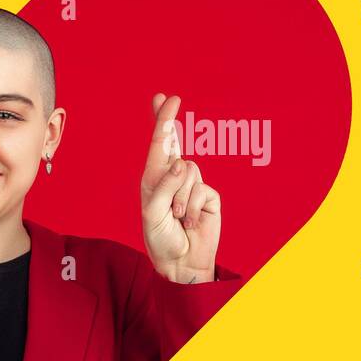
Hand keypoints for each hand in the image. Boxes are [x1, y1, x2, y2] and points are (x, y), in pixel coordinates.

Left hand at [140, 93, 220, 282]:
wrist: (182, 262)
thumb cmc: (161, 239)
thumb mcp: (152, 214)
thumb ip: (164, 187)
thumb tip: (181, 161)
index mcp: (153, 179)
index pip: (159, 145)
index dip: (162, 121)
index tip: (164, 99)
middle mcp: (172, 177)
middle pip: (176, 142)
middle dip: (170, 121)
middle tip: (171, 98)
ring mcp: (191, 185)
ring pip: (189, 171)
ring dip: (180, 197)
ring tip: (176, 216)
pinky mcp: (208, 196)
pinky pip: (202, 189)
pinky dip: (192, 207)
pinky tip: (188, 221)